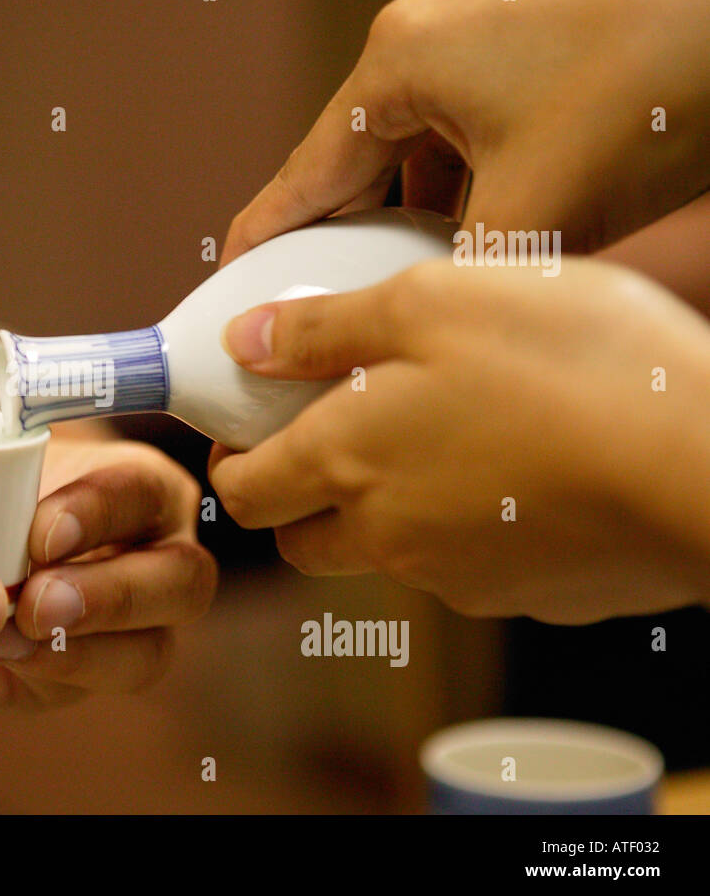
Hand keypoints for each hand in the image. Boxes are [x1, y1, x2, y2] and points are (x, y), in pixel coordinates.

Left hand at [0, 436, 216, 706]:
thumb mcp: (2, 467)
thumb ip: (2, 482)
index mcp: (148, 489)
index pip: (142, 492)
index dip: (97, 514)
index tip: (41, 536)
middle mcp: (164, 560)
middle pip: (181, 584)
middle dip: (109, 599)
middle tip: (37, 605)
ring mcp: (139, 630)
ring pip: (145, 656)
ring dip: (75, 655)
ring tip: (3, 643)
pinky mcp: (83, 679)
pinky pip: (73, 694)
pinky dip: (24, 683)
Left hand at [213, 258, 709, 623]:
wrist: (703, 465)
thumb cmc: (567, 364)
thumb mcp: (430, 301)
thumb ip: (322, 328)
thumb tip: (241, 344)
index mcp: (347, 463)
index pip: (244, 495)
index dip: (233, 466)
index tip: (246, 436)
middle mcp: (386, 537)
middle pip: (303, 542)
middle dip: (297, 500)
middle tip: (331, 439)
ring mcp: (457, 576)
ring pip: (384, 553)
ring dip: (384, 509)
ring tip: (440, 435)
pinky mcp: (523, 595)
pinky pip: (464, 566)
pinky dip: (463, 526)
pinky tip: (515, 469)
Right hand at [222, 0, 709, 261]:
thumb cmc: (658, 87)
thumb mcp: (538, 212)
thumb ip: (455, 278)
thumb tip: (419, 330)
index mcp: (399, 61)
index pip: (304, 174)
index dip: (264, 241)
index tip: (230, 287)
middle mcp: (429, 32)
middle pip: (357, 158)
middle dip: (348, 232)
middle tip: (331, 301)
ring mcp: (486, 26)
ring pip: (418, 143)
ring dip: (416, 210)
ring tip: (419, 276)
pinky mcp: (535, 36)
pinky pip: (470, 121)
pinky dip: (468, 177)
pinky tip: (492, 226)